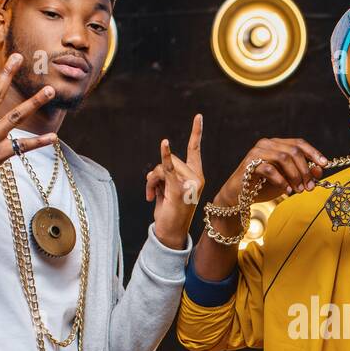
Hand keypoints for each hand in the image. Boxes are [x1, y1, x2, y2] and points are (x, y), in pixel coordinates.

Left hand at [144, 114, 203, 249]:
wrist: (171, 234)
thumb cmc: (169, 214)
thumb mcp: (167, 190)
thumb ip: (163, 175)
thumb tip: (153, 170)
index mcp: (196, 176)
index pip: (195, 149)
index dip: (196, 132)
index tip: (198, 116)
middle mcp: (196, 177)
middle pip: (171, 159)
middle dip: (155, 174)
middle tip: (151, 192)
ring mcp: (190, 183)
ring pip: (163, 167)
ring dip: (151, 180)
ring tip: (151, 196)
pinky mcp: (179, 188)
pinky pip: (168, 168)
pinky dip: (165, 155)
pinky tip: (165, 142)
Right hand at [211, 138, 329, 207]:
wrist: (239, 197)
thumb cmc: (263, 186)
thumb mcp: (288, 180)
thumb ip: (302, 174)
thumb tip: (320, 170)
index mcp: (277, 144)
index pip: (299, 143)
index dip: (313, 153)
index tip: (325, 164)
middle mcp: (267, 144)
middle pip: (293, 151)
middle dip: (305, 169)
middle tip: (310, 186)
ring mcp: (257, 152)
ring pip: (283, 157)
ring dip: (295, 175)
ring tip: (299, 190)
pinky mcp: (249, 164)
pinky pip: (270, 169)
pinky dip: (282, 181)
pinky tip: (287, 191)